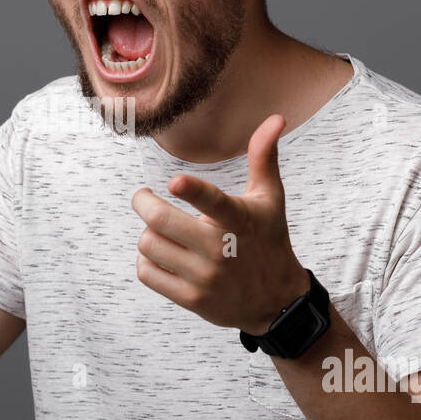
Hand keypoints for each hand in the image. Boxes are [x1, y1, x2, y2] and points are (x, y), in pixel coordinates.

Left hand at [131, 114, 308, 334]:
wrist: (277, 301)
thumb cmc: (268, 240)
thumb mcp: (270, 199)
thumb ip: (264, 157)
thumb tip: (275, 118)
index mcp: (239, 220)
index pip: (214, 203)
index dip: (193, 191)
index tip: (175, 181)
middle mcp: (221, 250)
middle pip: (160, 222)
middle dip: (143, 202)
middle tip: (143, 197)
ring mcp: (205, 278)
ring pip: (148, 245)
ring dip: (148, 233)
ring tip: (160, 229)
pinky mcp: (192, 300)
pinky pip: (148, 274)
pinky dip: (147, 261)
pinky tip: (162, 254)